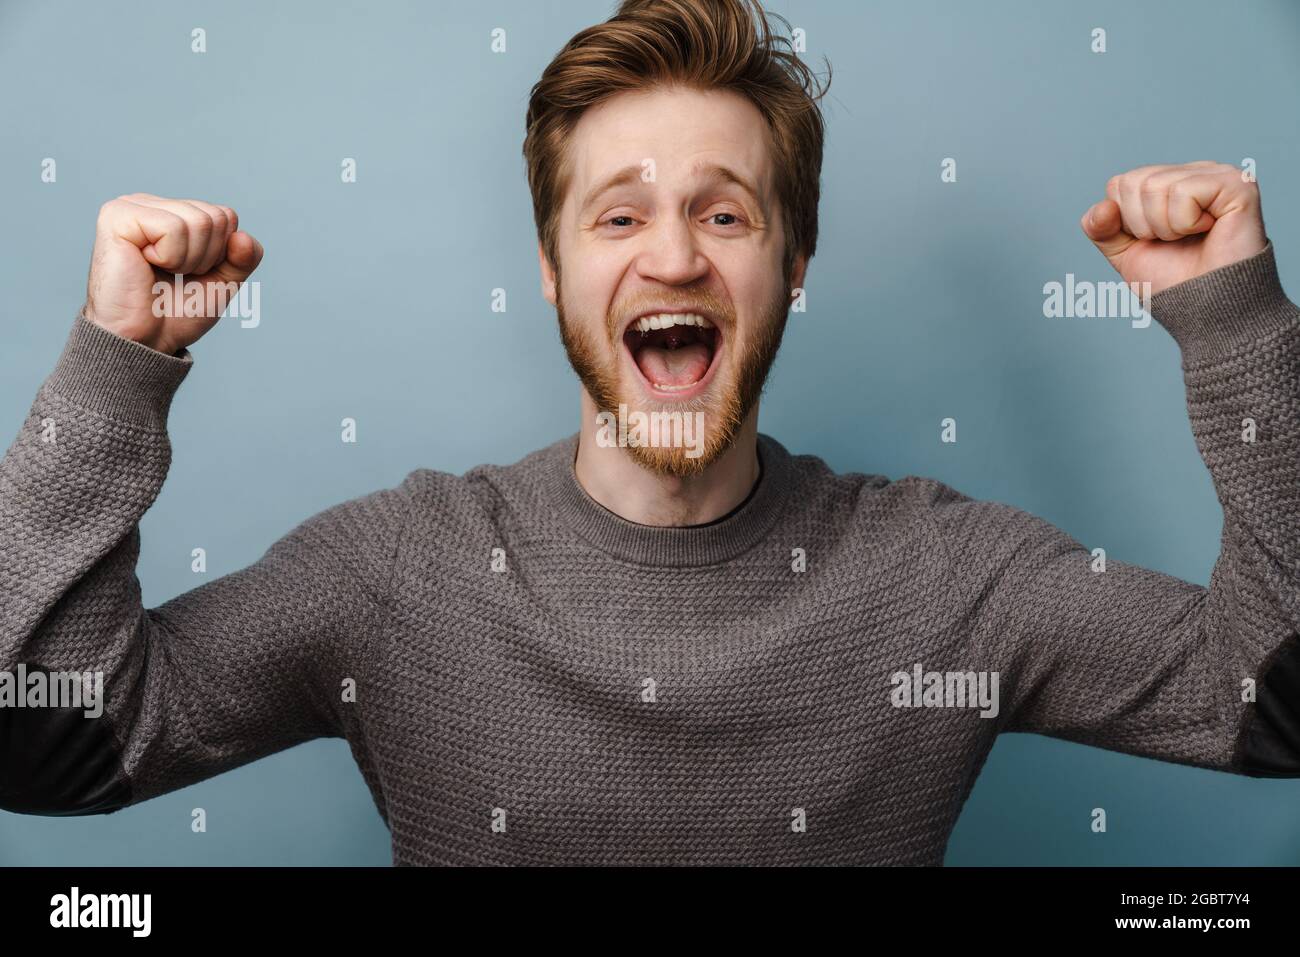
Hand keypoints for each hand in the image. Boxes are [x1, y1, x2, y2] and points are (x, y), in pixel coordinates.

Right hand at [84, 194, 263, 354]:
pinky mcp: (117, 217)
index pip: (225, 216)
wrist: (144, 340)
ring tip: (161, 272)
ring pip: (199, 221)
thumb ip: (244, 258)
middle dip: (206, 257)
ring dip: (188, 260)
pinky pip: (173, 228)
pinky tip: (146, 265)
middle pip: (215, 216)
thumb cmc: (174, 312)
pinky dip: (171, 257)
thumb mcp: (223, 282)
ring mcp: (131, 206)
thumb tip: (243, 237)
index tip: (191, 272)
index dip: (221, 253)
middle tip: (174, 275)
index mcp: (171, 212)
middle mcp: (150, 203)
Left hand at [1080, 162, 1265, 295]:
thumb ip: (1102, 229)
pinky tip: (1208, 230)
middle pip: (1134, 182)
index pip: (1120, 184)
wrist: (1207, 308)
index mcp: (1171, 182)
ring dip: (1165, 227)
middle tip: (1174, 241)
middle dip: (1142, 224)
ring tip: (1191, 237)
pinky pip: (1183, 192)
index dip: (1126, 222)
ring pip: (1155, 186)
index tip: (1154, 240)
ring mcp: (1218, 174)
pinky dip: (1185, 222)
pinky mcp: (1236, 184)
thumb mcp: (1124, 253)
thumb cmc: (1175, 281)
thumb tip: (1102, 207)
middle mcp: (1195, 172)